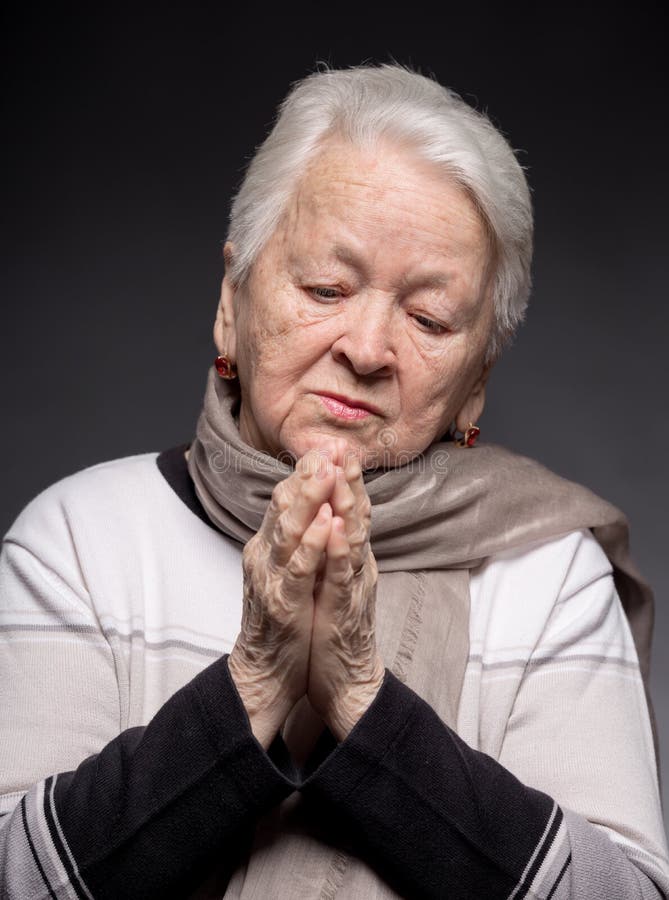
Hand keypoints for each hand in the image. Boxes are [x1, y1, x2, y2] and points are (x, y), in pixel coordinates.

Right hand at [228, 450, 335, 746]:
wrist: (267, 671)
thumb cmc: (286, 617)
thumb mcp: (291, 568)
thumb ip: (297, 534)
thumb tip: (316, 498)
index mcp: (270, 544)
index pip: (287, 496)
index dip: (307, 470)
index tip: (329, 444)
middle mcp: (265, 554)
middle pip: (284, 505)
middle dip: (308, 474)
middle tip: (327, 445)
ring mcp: (270, 578)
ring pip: (287, 530)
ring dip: (309, 500)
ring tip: (327, 472)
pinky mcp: (281, 604)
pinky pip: (296, 570)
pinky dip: (310, 545)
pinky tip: (325, 525)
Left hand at [307, 455, 384, 739]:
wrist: (343, 678)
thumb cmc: (332, 625)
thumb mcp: (331, 575)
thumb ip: (333, 543)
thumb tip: (327, 507)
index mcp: (349, 554)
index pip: (349, 507)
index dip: (344, 475)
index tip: (334, 443)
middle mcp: (356, 564)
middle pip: (357, 514)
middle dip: (350, 479)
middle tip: (344, 445)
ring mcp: (352, 586)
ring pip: (353, 539)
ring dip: (349, 505)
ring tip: (343, 475)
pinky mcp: (344, 611)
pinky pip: (341, 576)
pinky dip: (339, 550)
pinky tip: (334, 527)